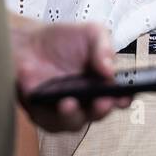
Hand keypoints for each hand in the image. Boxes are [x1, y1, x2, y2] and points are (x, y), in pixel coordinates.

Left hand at [13, 22, 130, 132]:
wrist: (29, 43)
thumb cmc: (62, 40)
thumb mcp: (91, 33)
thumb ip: (104, 48)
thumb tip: (110, 71)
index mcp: (102, 82)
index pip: (119, 96)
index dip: (125, 98)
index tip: (125, 96)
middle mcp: (87, 99)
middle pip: (99, 112)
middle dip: (102, 109)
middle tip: (102, 101)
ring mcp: (67, 109)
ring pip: (75, 123)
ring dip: (74, 116)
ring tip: (70, 103)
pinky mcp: (44, 115)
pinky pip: (51, 123)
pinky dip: (53, 117)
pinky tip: (55, 103)